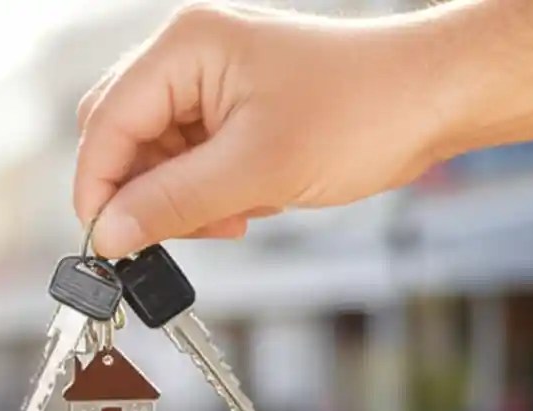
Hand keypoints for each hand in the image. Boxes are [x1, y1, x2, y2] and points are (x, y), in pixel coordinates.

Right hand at [74, 3, 447, 256]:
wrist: (434, 99)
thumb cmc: (365, 110)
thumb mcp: (257, 170)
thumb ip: (173, 203)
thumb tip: (109, 235)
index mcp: (186, 45)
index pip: (107, 121)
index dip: (98, 188)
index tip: (104, 243)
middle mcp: (189, 52)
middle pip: (122, 134)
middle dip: (141, 193)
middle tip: (166, 237)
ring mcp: (209, 77)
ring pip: (154, 153)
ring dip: (180, 199)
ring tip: (231, 218)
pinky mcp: (230, 103)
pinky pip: (189, 157)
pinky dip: (205, 192)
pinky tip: (244, 206)